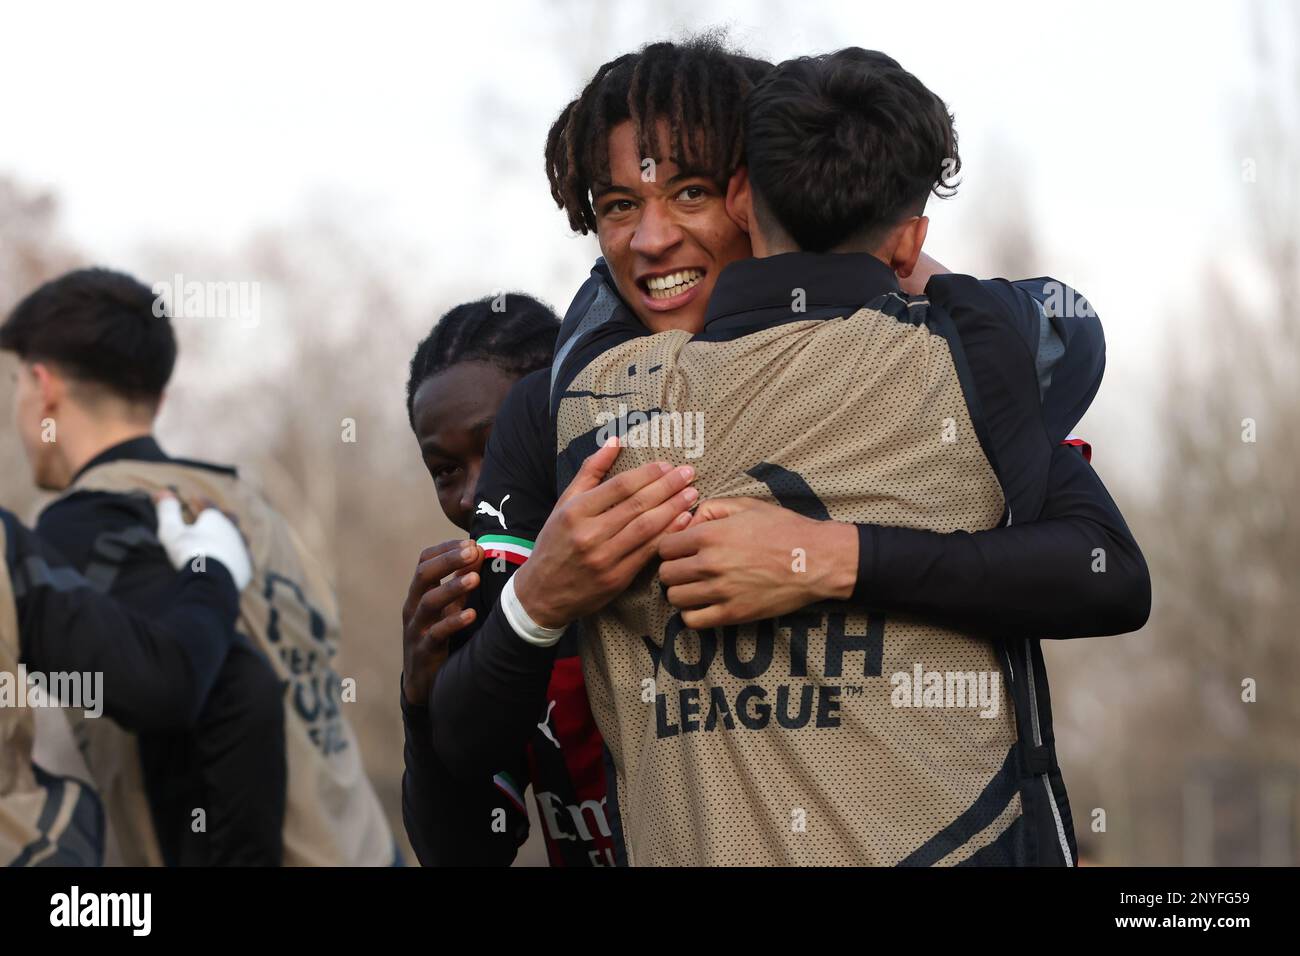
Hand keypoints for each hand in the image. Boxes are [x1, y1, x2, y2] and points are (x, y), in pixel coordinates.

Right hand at [154, 492, 252, 589]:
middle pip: (230, 519)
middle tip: (217, 514)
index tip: (193, 499)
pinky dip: (235, 557)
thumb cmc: (190, 552)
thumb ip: (167, 511)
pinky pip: (242, 559)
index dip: (200, 502)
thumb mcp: (172, 531)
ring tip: (227, 536)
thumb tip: (164, 494)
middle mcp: (233, 532)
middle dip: (222, 515)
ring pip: (240, 538)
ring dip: (231, 536)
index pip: (209, 506)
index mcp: (217, 520)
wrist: (213, 581)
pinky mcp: (245, 568)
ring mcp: (241, 550)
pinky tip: (232, 561)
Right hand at [402, 539, 483, 707]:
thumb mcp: (449, 606)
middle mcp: (413, 607)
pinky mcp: (423, 651)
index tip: (470, 542)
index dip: (445, 548)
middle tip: (473, 550)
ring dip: (452, 588)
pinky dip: (453, 623)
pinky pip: (436, 634)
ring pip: (428, 603)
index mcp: (418, 593)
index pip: (424, 561)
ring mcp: (416, 629)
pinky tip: (471, 615)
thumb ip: (460, 581)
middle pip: (423, 575)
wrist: (424, 681)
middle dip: (448, 561)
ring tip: (475, 579)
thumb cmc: (439, 636)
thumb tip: (479, 551)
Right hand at [512, 438, 697, 628]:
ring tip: (692, 494)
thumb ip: (591, 471)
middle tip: (688, 474)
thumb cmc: (555, 542)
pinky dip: (668, 535)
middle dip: (668, 487)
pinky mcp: (616, 579)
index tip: (667, 465)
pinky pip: (648, 553)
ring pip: (646, 528)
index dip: (648, 473)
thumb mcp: (564, 504)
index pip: (620, 486)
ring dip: (674, 509)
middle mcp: (589, 534)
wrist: (542, 593)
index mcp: (575, 511)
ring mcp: (604, 558)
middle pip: (637, 505)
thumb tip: (615, 440)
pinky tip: (684, 522)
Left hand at [657, 497, 856, 628]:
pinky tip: (704, 603)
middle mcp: (710, 564)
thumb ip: (711, 508)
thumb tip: (688, 521)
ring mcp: (720, 592)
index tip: (681, 549)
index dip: (670, 546)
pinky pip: (692, 621)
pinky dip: (691, 613)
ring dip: (681, 591)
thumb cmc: (784, 529)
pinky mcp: (732, 614)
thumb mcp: (747, 506)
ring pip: (674, 598)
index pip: (664, 546)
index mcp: (710, 535)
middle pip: (665, 573)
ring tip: (695, 586)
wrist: (816, 559)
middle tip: (687, 567)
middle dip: (673, 569)